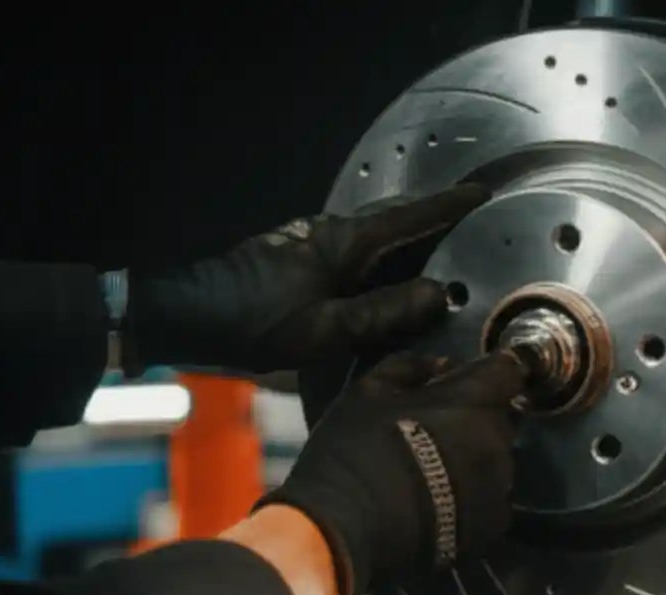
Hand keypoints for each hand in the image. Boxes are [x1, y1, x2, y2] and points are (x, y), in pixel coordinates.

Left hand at [122, 184, 489, 372]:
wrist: (184, 314)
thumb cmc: (253, 324)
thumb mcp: (324, 329)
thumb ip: (382, 312)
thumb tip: (437, 292)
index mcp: (344, 243)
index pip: (409, 217)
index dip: (448, 206)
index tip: (481, 194)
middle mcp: (330, 231)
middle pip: (393, 220)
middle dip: (432, 220)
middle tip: (470, 228)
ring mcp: (311, 240)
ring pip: (372, 235)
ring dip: (405, 241)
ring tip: (437, 256)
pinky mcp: (296, 256)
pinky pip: (354, 251)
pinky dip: (379, 257)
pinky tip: (384, 279)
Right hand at [254, 351, 527, 594]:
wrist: (348, 528)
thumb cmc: (354, 450)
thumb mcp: (368, 393)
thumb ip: (408, 368)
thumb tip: (440, 363)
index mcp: (472, 401)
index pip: (509, 371)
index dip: (492, 372)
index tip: (470, 380)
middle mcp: (497, 441)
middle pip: (503, 418)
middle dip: (479, 417)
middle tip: (439, 430)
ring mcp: (499, 487)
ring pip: (498, 461)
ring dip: (477, 459)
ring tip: (436, 473)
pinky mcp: (493, 527)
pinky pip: (493, 501)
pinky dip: (474, 499)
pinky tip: (442, 505)